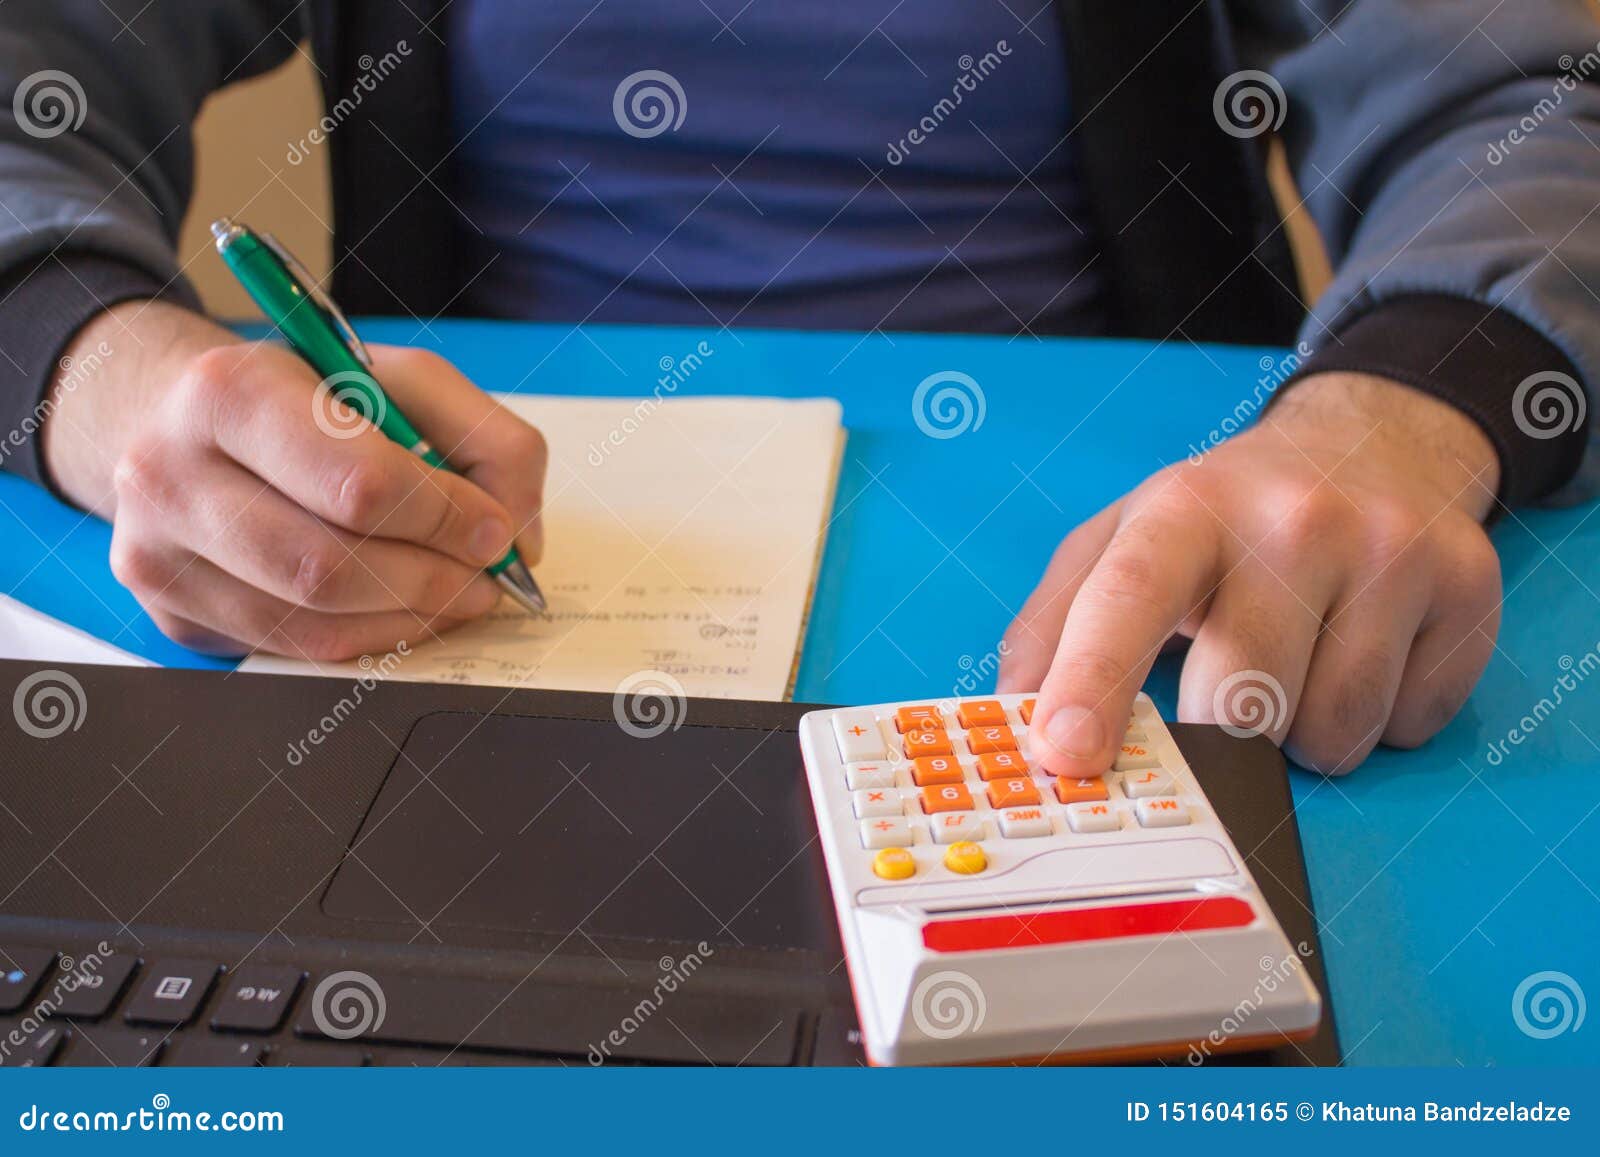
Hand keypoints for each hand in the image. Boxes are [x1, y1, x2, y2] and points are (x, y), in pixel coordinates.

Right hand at [42, 301, 546, 658]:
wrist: (189, 424)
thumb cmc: (306, 400)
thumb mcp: (400, 380)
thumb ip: (486, 439)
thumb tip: (519, 535)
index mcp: (229, 391)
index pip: (356, 483)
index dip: (442, 517)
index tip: (493, 530)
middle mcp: (169, 473)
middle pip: (329, 565)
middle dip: (432, 578)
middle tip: (485, 575)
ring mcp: (159, 553)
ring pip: (314, 620)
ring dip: (411, 616)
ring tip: (459, 592)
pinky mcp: (173, 612)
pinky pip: (296, 648)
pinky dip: (373, 637)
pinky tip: (405, 609)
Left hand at [997, 372, 1502, 774]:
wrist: (1373, 444)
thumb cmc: (1226, 515)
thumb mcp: (1122, 539)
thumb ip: (1054, 626)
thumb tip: (1017, 724)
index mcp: (1186, 507)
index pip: (1130, 598)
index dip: (1092, 682)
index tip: (1066, 755)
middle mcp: (1293, 520)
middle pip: (1242, 700)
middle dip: (1221, 730)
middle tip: (1222, 687)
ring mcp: (1390, 550)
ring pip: (1331, 732)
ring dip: (1302, 732)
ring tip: (1297, 660)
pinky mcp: (1465, 588)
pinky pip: (1406, 726)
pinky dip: (1377, 718)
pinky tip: (1363, 651)